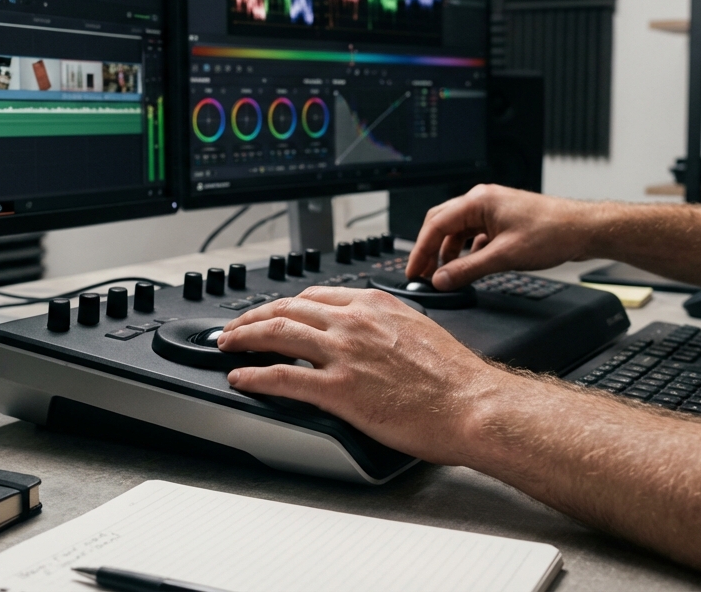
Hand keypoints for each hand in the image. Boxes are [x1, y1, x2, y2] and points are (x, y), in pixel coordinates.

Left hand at [219, 286, 504, 464]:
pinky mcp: (338, 390)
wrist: (473, 404)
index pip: (314, 295)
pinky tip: (240, 379)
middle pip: (286, 309)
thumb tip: (372, 329)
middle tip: (235, 328)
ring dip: (243, 338)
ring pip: (276, 335)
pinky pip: (281, 378)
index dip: (284, 304)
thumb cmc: (455, 377)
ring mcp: (343, 354)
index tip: (272, 312)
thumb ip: (387, 323)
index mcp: (373, 305)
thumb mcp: (419, 329)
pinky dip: (253, 376)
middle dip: (253, 316)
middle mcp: (353, 322)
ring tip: (227, 346)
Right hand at [406, 184, 596, 290]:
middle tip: (422, 273)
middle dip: (430, 249)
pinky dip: (466, 251)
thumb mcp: (504, 256)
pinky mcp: (503, 221)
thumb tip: (441, 279)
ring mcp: (493, 210)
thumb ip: (468, 269)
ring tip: (444, 274)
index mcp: (479, 201)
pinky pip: (474, 235)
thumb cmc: (552, 232)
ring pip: (458, 230)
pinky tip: (469, 266)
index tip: (413, 269)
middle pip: (443, 224)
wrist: (583, 229)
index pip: (436, 224)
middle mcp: (483, 201)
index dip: (420, 249)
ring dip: (448, 251)